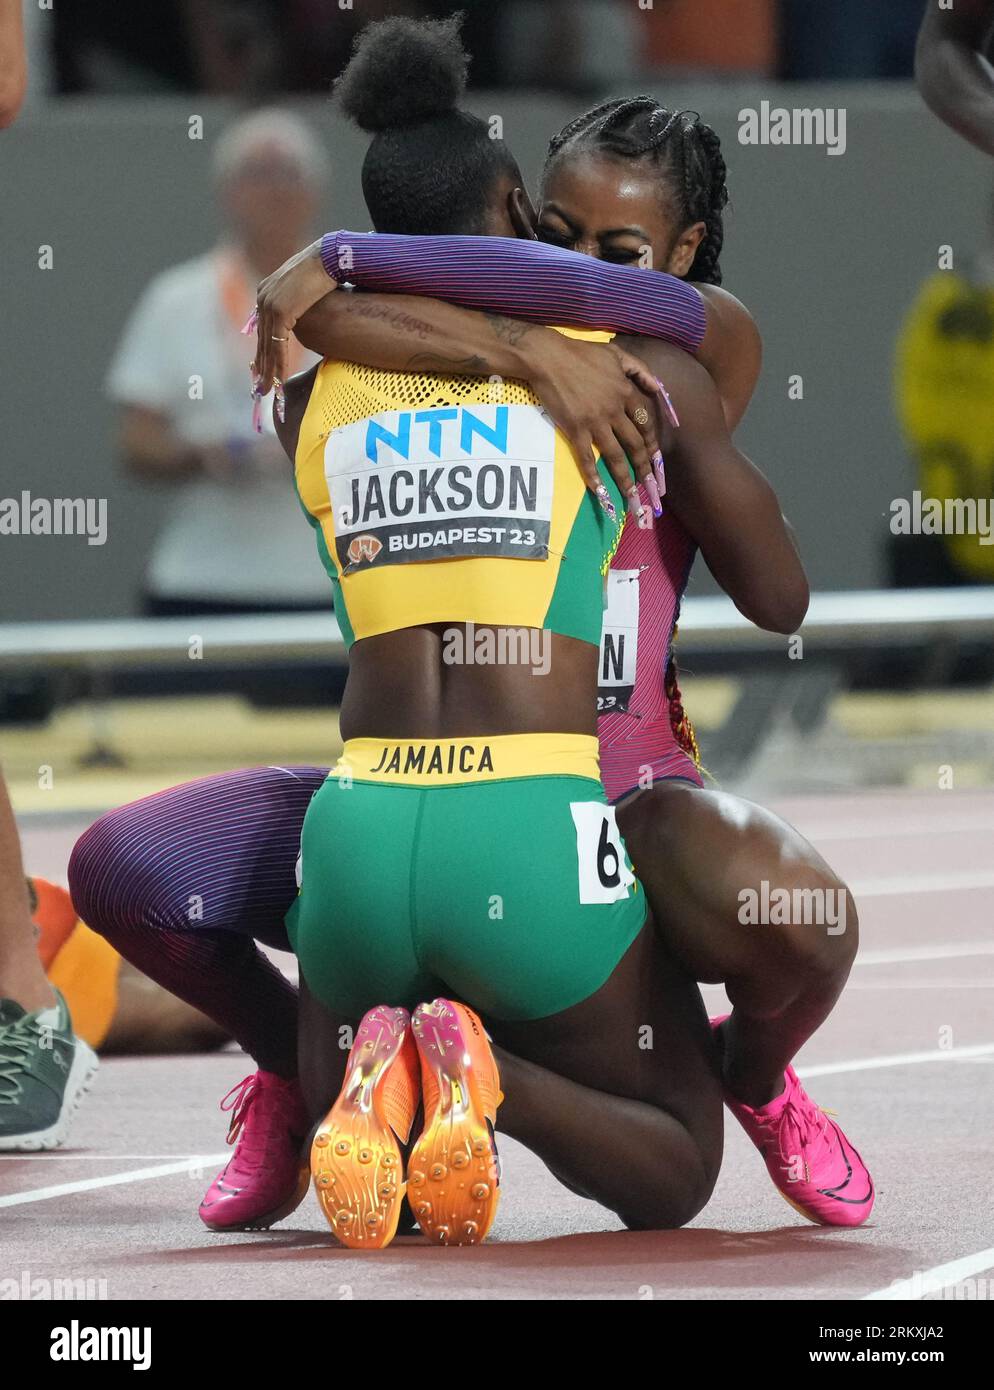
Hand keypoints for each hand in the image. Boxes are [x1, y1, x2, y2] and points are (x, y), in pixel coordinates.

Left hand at [247, 239, 335, 394]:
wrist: (328, 257)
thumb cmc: (324, 269)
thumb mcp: (304, 287)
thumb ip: (297, 301)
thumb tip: (303, 313)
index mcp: (265, 292)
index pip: (263, 330)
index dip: (263, 353)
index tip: (262, 371)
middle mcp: (263, 299)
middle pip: (262, 341)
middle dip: (262, 368)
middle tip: (261, 389)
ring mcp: (269, 305)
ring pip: (268, 346)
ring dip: (269, 371)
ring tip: (268, 390)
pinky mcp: (280, 312)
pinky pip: (278, 345)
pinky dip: (280, 364)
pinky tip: (280, 379)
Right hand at [525, 334, 676, 523]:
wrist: (547, 357)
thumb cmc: (580, 353)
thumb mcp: (616, 354)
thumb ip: (639, 370)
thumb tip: (658, 386)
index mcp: (625, 392)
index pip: (645, 423)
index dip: (652, 444)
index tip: (657, 461)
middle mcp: (614, 410)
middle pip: (635, 444)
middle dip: (645, 469)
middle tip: (652, 489)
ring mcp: (595, 422)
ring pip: (615, 456)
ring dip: (625, 480)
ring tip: (632, 498)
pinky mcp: (575, 429)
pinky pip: (586, 457)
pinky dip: (593, 476)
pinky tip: (600, 493)